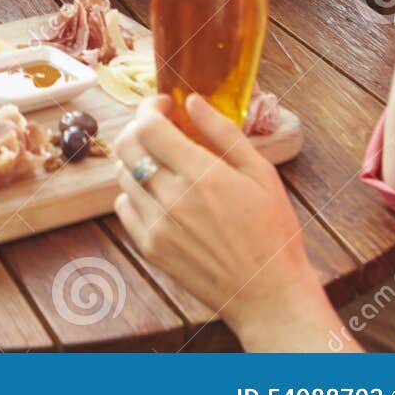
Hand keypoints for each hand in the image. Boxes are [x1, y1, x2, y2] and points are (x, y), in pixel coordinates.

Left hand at [114, 95, 329, 341]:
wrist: (268, 293)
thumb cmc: (273, 231)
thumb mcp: (261, 173)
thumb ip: (223, 133)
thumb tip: (193, 101)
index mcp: (201, 175)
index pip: (149, 126)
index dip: (150, 107)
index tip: (164, 105)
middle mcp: (172, 198)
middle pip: (127, 146)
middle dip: (138, 127)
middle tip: (158, 129)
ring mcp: (157, 226)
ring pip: (122, 175)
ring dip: (136, 159)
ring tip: (162, 162)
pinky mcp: (150, 248)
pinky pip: (123, 207)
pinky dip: (133, 192)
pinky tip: (158, 193)